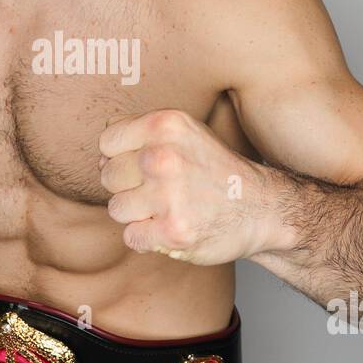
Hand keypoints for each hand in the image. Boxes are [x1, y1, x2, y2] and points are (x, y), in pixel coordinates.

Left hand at [98, 108, 276, 265]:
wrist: (261, 209)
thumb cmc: (213, 170)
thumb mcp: (184, 133)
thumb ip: (140, 133)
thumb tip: (100, 155)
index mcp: (166, 125)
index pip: (107, 141)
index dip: (120, 156)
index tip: (145, 165)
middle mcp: (164, 157)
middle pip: (108, 176)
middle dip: (129, 186)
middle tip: (161, 190)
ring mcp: (168, 196)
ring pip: (116, 208)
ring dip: (137, 214)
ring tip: (167, 208)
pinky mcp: (172, 231)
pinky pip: (131, 237)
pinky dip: (147, 238)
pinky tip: (171, 226)